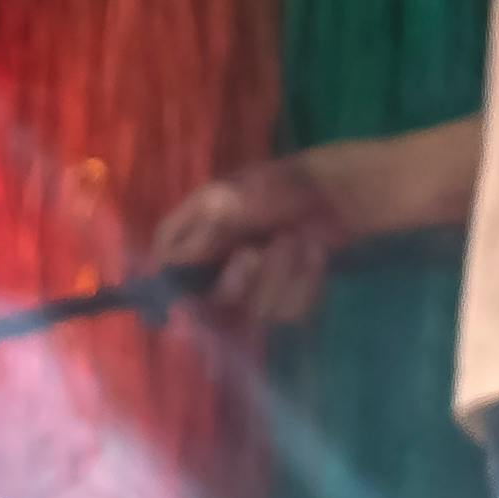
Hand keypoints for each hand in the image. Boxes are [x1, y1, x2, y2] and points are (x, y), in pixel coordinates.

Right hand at [150, 153, 345, 328]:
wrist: (332, 192)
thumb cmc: (276, 185)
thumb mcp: (233, 198)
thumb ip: (204, 231)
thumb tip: (171, 262)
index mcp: (193, 238)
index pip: (166, 270)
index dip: (169, 288)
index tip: (180, 299)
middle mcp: (216, 268)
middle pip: (210, 303)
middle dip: (237, 282)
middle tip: (256, 253)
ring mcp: (252, 289)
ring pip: (256, 311)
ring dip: (281, 276)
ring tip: (296, 240)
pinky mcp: (286, 301)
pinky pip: (291, 312)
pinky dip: (307, 283)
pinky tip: (314, 255)